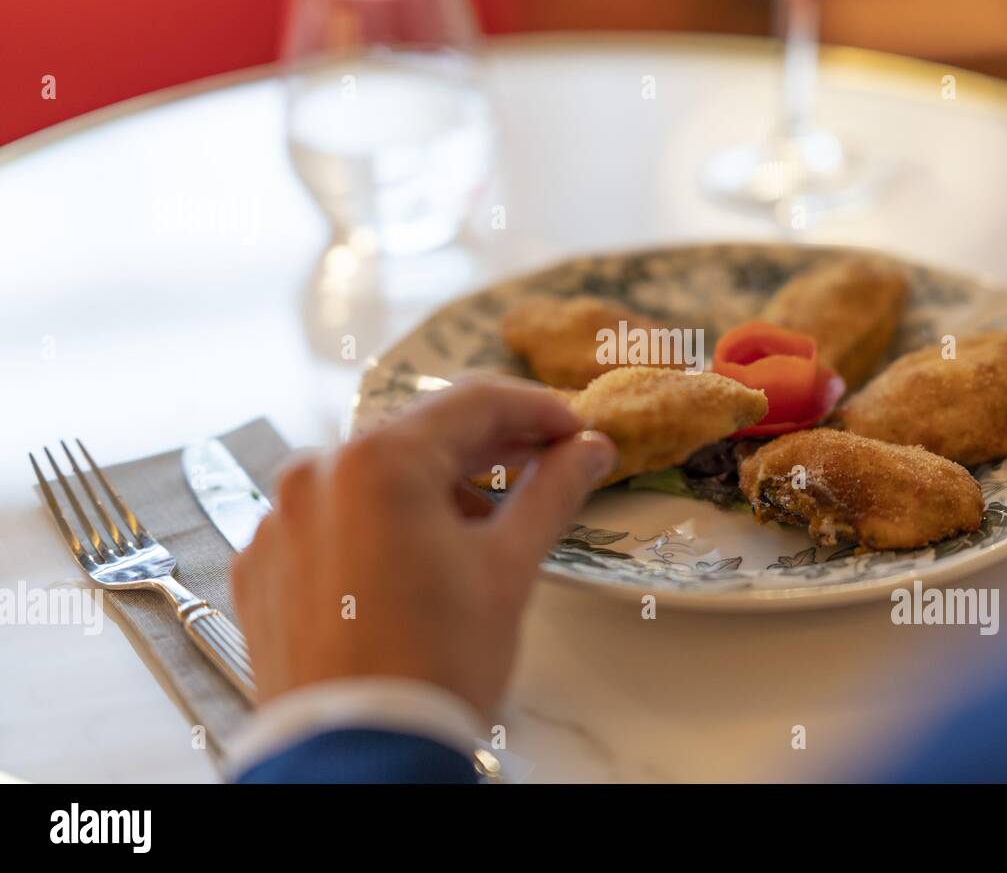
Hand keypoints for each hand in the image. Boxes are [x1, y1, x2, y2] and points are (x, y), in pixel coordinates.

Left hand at [231, 375, 616, 717]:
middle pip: (418, 436)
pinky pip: (330, 521)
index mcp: (378, 462)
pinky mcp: (264, 565)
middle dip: (486, 448)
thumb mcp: (508, 568)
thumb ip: (551, 492)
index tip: (571, 428)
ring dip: (431, 488)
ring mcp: (281, 522)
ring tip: (481, 527)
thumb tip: (586, 451)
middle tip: (542, 463)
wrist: (359, 760)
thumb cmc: (433, 668)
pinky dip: (377, 526)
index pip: (473, 402)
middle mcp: (315, 476)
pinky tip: (414, 563)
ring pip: (371, 478)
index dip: (535, 409)